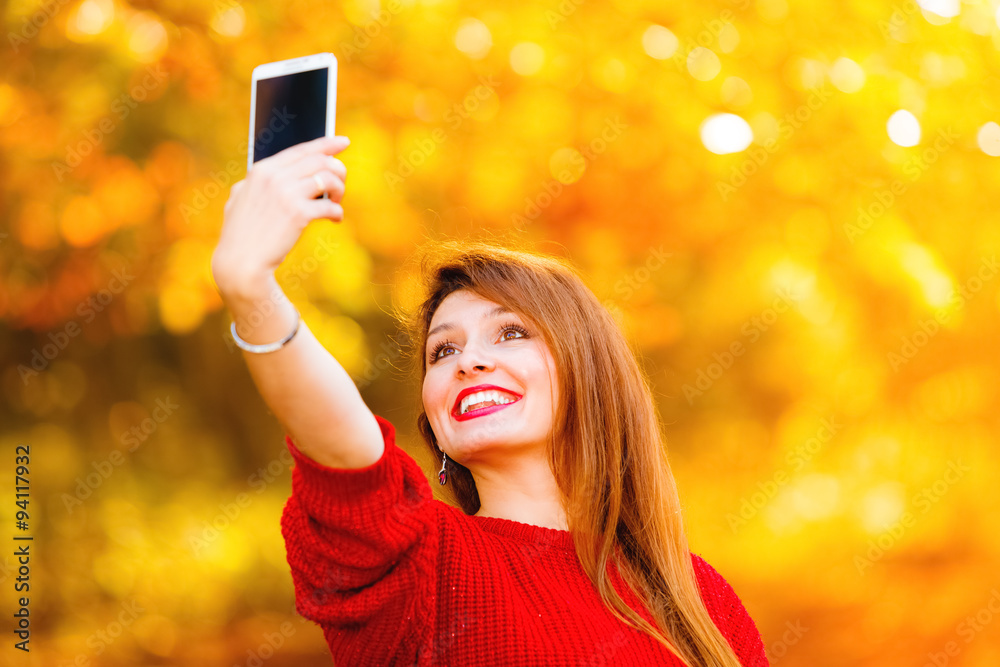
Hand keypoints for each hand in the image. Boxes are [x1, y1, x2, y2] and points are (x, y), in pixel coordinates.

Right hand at [211, 135, 349, 295]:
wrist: (239, 264)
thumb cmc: (240, 236)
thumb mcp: (239, 200)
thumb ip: (254, 184)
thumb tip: (272, 175)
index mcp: (262, 170)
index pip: (301, 149)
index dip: (326, 144)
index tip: (343, 141)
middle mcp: (274, 177)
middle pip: (320, 161)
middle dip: (338, 170)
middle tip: (340, 185)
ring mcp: (286, 193)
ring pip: (329, 178)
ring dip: (339, 190)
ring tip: (336, 202)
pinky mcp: (298, 213)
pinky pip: (330, 206)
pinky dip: (337, 213)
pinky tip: (335, 219)